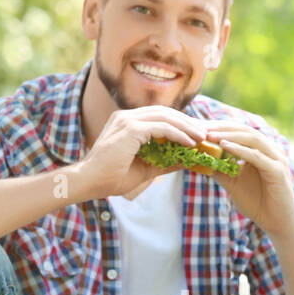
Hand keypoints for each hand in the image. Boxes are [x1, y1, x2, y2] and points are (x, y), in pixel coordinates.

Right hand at [76, 106, 207, 199]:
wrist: (89, 182)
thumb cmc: (111, 178)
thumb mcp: (145, 168)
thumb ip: (165, 162)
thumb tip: (187, 161)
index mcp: (126, 122)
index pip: (159, 116)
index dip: (179, 124)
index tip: (195, 134)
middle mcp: (126, 116)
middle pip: (165, 112)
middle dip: (187, 122)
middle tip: (204, 134)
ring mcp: (128, 120)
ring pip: (166, 117)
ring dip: (186, 127)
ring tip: (202, 138)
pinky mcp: (131, 129)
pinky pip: (162, 128)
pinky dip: (178, 134)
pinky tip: (190, 143)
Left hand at [203, 123, 293, 239]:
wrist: (278, 224)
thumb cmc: (258, 204)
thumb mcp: (233, 184)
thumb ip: (220, 170)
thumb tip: (200, 160)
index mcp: (261, 151)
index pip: (239, 132)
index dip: (219, 127)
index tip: (199, 128)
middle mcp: (270, 151)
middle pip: (245, 130)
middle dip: (222, 127)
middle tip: (201, 128)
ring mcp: (276, 159)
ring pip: (252, 139)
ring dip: (229, 135)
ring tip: (210, 135)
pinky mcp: (278, 171)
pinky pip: (257, 156)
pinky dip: (240, 150)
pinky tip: (224, 146)